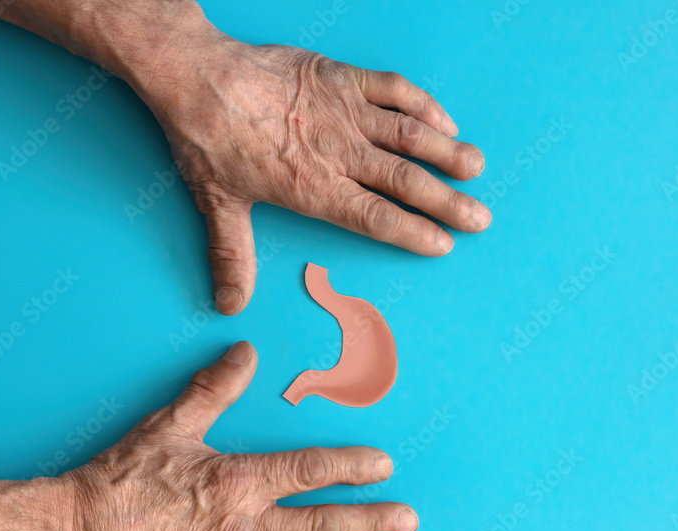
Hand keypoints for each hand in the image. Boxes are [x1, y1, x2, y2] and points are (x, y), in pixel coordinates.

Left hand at [0, 0, 489, 314]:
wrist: (197, 77)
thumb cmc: (206, 140)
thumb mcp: (216, 204)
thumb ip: (232, 256)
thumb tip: (229, 305)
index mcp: (314, 188)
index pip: (376, 217)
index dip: (413, 232)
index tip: (444, 244)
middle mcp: (338, 153)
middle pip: (405, 182)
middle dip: (448, 202)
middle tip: (481, 218)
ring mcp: (344, 113)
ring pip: (409, 136)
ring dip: (446, 153)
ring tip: (477, 169)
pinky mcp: (342, 78)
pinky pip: (394, 89)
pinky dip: (423, 105)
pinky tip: (445, 121)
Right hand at [63, 341, 416, 530]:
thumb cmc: (123, 478)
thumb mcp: (171, 423)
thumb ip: (215, 387)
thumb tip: (245, 350)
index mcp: (239, 480)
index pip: (312, 471)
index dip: (353, 468)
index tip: (384, 467)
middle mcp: (244, 526)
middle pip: (324, 524)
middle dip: (372, 522)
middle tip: (410, 521)